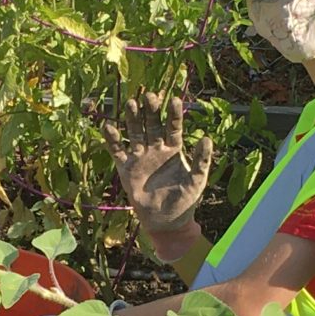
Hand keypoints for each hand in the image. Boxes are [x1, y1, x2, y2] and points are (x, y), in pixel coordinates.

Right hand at [108, 93, 213, 236]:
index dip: (173, 114)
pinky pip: (117, 150)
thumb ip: (201, 160)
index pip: (173, 127)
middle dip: (150, 110)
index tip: (174, 99)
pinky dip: (112, 139)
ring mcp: (140, 157)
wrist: (166, 221)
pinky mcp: (126, 168)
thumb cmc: (184, 200)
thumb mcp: (197, 180)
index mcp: (174, 150)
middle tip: (149, 95)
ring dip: (132, 118)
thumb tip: (206, 138)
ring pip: (135, 133)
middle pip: (152, 124)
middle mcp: (156, 149)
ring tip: (130, 103)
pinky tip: (108, 126)